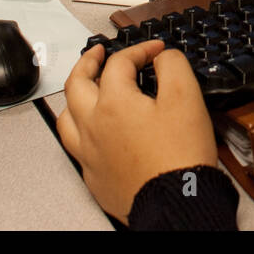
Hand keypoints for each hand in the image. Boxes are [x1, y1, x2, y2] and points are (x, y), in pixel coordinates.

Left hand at [58, 40, 216, 223]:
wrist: (176, 204)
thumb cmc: (179, 158)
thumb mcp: (186, 98)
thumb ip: (173, 66)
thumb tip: (163, 58)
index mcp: (113, 103)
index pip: (119, 62)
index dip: (140, 50)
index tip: (156, 51)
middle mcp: (93, 126)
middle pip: (77, 83)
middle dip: (88, 62)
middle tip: (97, 53)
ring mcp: (89, 153)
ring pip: (67, 117)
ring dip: (74, 96)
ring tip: (84, 89)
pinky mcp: (94, 176)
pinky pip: (76, 147)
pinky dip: (81, 130)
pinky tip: (92, 132)